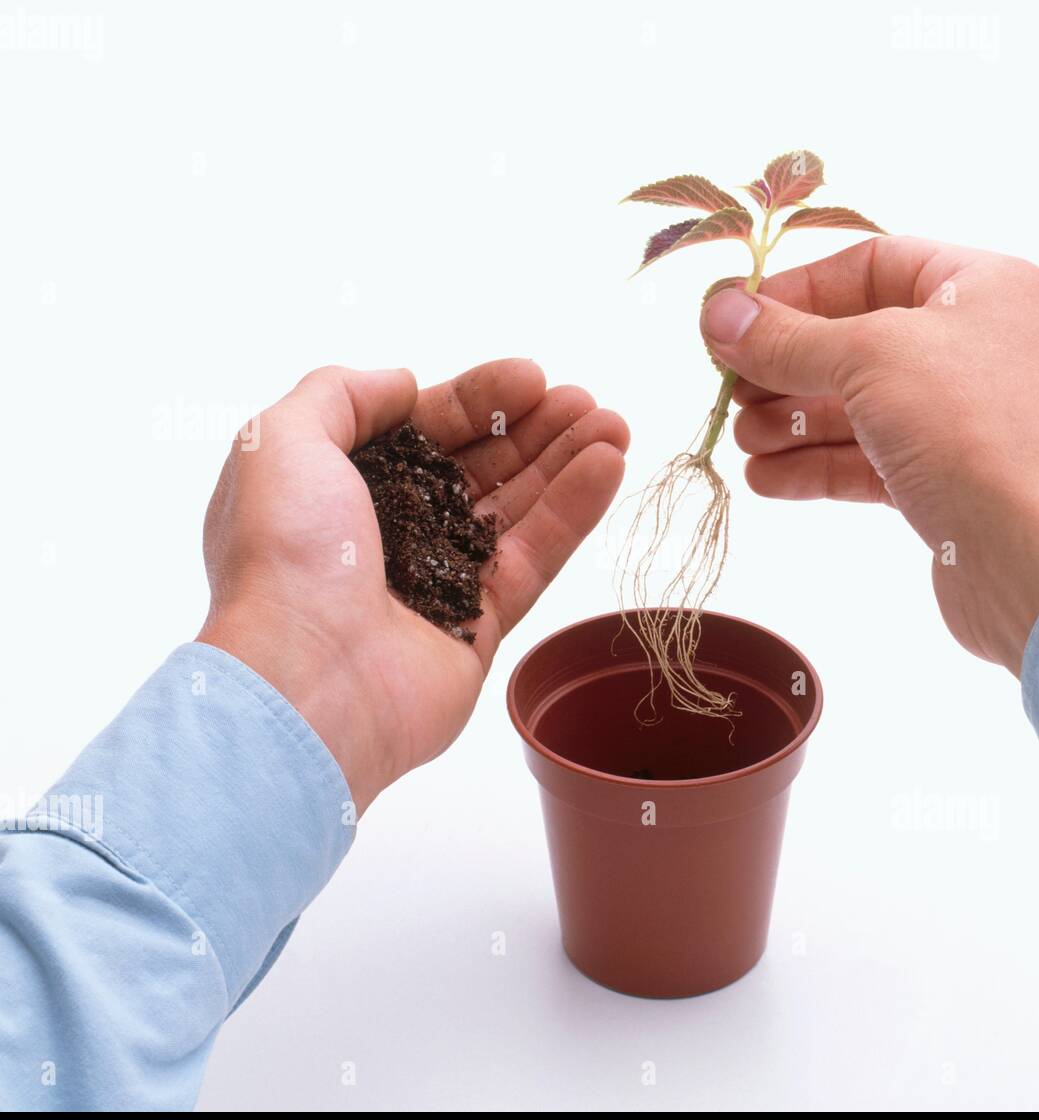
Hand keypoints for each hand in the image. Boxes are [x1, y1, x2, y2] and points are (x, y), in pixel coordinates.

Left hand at [197, 362, 628, 811]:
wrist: (309, 678)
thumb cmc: (284, 557)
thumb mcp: (279, 442)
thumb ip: (339, 395)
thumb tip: (404, 383)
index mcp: (340, 489)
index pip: (423, 431)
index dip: (477, 400)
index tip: (531, 377)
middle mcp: (392, 532)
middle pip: (478, 466)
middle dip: (533, 428)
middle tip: (585, 402)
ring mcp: (441, 579)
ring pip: (516, 508)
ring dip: (566, 461)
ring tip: (615, 425)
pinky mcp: (482, 624)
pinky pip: (536, 557)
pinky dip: (574, 511)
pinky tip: (608, 466)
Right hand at [700, 236, 1038, 673]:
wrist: (1034, 558)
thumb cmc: (968, 429)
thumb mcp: (868, 359)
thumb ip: (787, 338)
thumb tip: (716, 314)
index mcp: (979, 286)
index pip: (870, 264)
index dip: (795, 291)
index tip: (733, 323)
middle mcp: (974, 344)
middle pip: (854, 340)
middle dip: (785, 368)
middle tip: (730, 394)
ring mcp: (961, 417)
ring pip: (855, 407)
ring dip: (790, 422)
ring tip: (742, 443)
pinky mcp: (945, 481)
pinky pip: (866, 459)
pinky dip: (814, 465)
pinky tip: (765, 480)